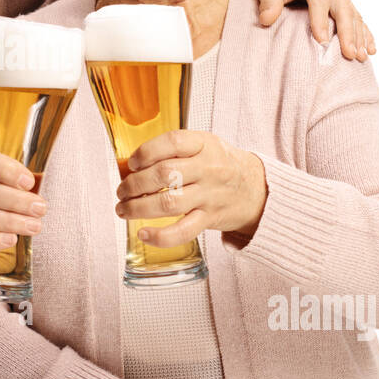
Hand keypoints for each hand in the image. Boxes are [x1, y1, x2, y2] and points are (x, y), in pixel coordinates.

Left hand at [116, 130, 266, 247]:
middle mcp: (208, 169)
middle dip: (134, 184)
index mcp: (204, 144)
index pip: (172, 142)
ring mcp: (210, 195)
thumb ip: (174, 149)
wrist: (257, 189)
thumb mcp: (204, 145)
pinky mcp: (210, 218)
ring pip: (168, 203)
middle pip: (164, 174)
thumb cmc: (222, 164)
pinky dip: (160, 236)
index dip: (146, 152)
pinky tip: (143, 234)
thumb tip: (132, 165)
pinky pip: (183, 231)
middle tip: (122, 190)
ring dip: (138, 208)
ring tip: (123, 209)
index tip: (132, 163)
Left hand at [255, 0, 374, 61]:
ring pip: (353, 14)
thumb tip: (267, 18)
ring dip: (358, 36)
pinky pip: (358, 19)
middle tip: (349, 54)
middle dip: (347, 32)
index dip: (320, 20)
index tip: (321, 41)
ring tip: (360, 56)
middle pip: (342, 6)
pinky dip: (365, 33)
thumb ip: (268, 1)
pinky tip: (370, 48)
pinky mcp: (345, 3)